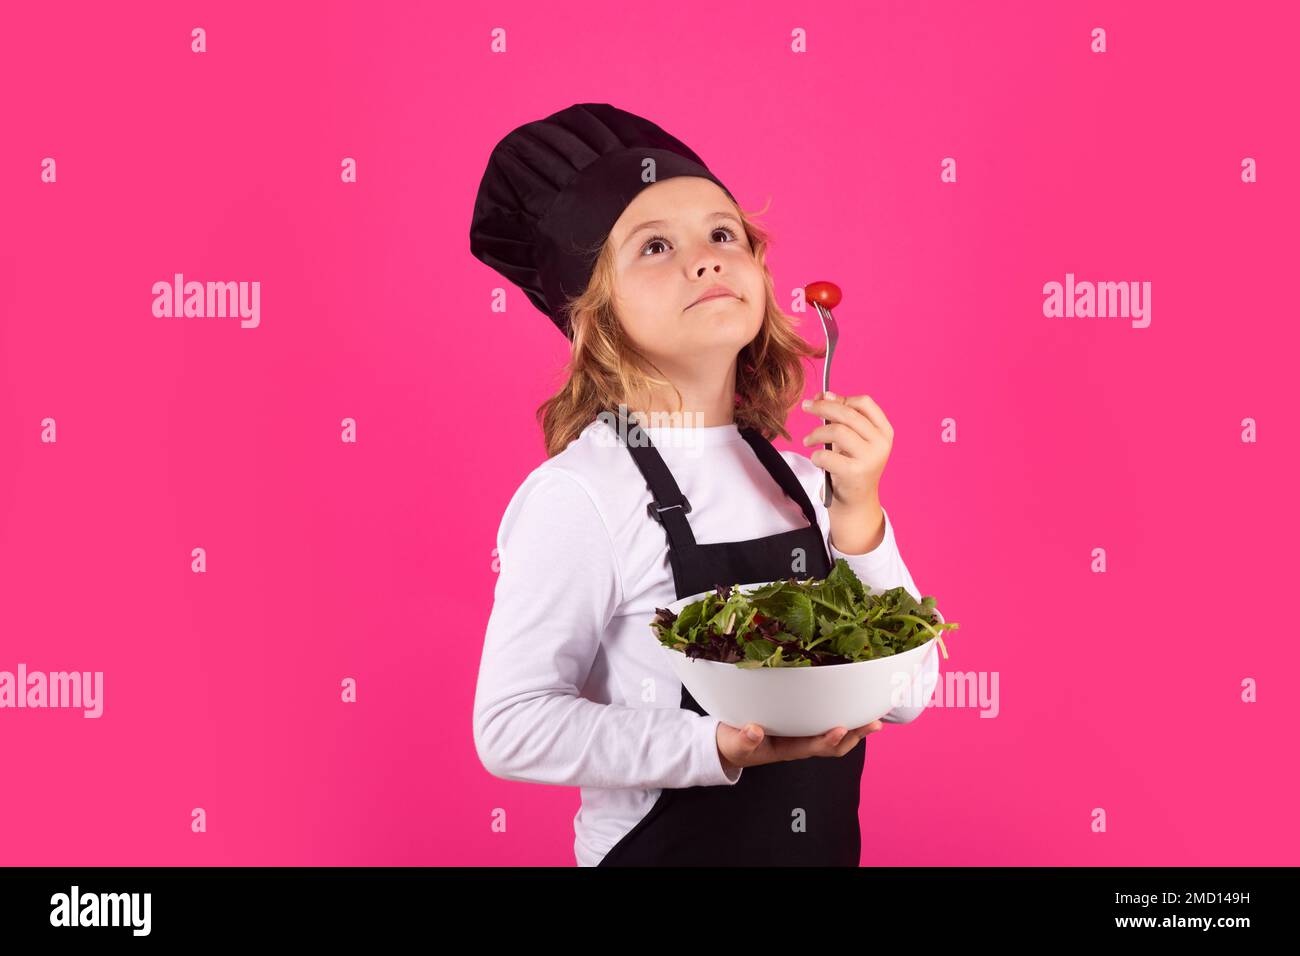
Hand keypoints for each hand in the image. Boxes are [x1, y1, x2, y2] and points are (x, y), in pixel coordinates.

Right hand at [716, 719, 884, 772]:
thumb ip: (744, 739)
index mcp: (789, 749)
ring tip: (876, 714)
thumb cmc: (734, 742)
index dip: (829, 740)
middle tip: (874, 723)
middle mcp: (802, 742)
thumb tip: (754, 730)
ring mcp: (804, 732)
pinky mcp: (803, 720)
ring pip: (837, 732)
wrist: (730, 742)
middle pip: (835, 743)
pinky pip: (828, 718)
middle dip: (856, 734)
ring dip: (857, 726)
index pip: (814, 746)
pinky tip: (857, 701)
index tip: (840, 728)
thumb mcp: (735, 743)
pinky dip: (845, 712)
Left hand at [801, 390, 894, 509]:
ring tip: (808, 440)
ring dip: (816, 433)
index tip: (823, 398)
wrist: (856, 500)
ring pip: (837, 431)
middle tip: (806, 407)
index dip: (841, 398)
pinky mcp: (855, 473)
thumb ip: (841, 417)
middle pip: (847, 413)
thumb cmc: (852, 465)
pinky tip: (816, 459)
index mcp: (884, 431)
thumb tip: (822, 395)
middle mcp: (881, 443)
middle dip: (822, 407)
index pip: (864, 403)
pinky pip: (826, 455)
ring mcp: (870, 458)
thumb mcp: (852, 439)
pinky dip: (816, 455)